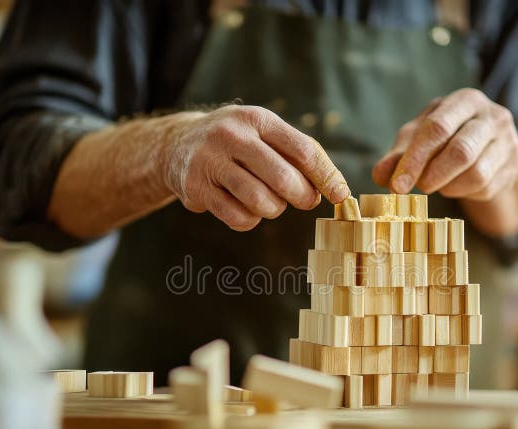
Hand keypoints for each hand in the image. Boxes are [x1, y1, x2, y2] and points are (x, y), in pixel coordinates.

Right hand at [161, 105, 348, 230]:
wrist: (176, 145)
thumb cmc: (237, 143)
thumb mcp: (264, 133)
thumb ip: (298, 154)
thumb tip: (336, 188)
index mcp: (257, 119)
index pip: (302, 149)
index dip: (326, 176)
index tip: (340, 194)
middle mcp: (232, 136)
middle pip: (284, 178)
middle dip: (302, 197)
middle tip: (303, 200)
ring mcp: (211, 162)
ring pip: (262, 202)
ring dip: (274, 209)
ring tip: (269, 200)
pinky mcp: (196, 188)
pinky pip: (239, 218)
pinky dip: (250, 220)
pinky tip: (245, 208)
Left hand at [372, 88, 517, 200]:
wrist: (484, 142)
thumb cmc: (443, 136)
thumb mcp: (417, 139)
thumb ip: (397, 156)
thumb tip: (379, 175)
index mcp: (466, 100)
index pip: (438, 128)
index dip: (415, 159)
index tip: (397, 186)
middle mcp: (494, 116)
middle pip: (461, 151)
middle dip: (432, 175)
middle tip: (417, 188)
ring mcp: (510, 141)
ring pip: (476, 174)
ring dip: (448, 186)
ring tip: (435, 183)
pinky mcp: (515, 165)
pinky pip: (486, 188)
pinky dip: (463, 193)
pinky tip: (455, 185)